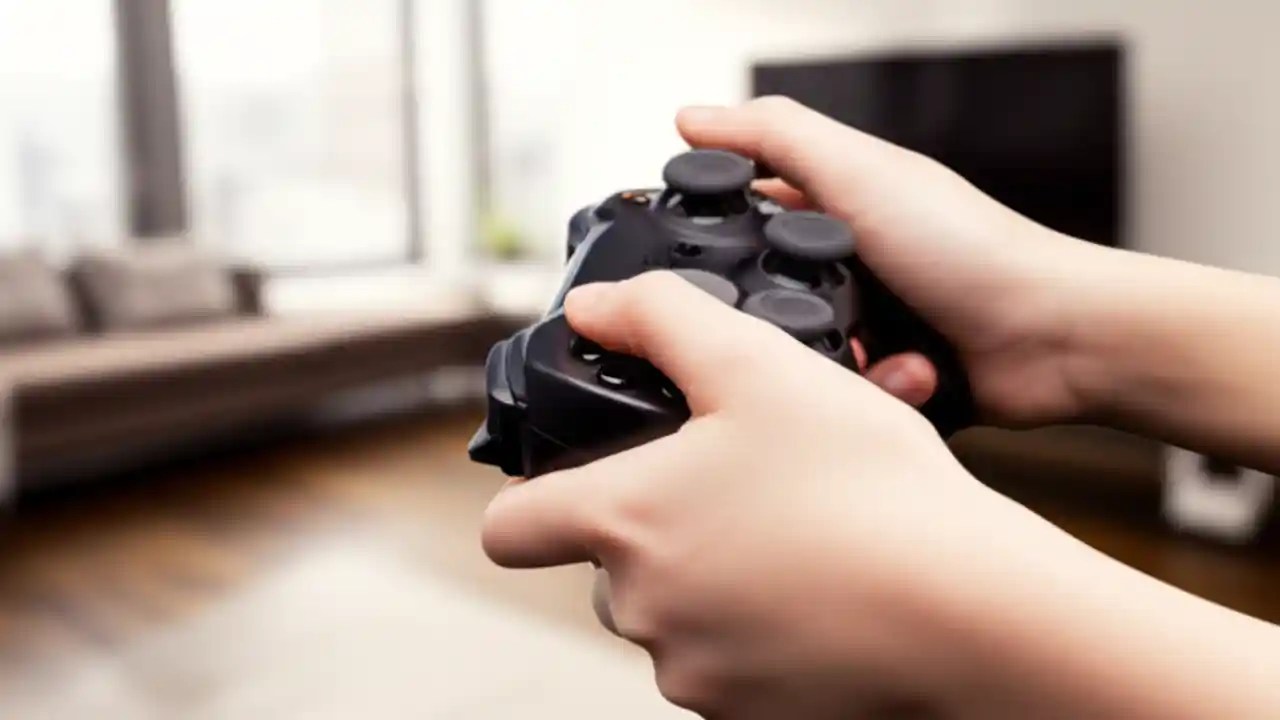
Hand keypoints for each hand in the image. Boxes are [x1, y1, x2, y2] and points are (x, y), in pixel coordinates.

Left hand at [482, 272, 1043, 718]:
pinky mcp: (750, 716)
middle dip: (655, 525)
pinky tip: (819, 591)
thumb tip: (595, 309)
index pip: (510, 528)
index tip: (574, 479)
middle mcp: (643, 609)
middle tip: (732, 485)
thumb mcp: (759, 365)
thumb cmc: (868, 490)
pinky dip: (758, 629)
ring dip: (711, 576)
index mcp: (624, 524)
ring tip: (791, 534)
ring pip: (673, 614)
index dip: (529, 498)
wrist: (971, 613)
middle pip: (608, 564)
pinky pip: (728, 661)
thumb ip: (660, 318)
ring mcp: (695, 674)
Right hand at [678, 98, 1104, 426]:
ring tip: (874, 349)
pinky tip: (911, 372)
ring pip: (803, 358)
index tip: (692, 263)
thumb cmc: (976, 250)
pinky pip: (848, 398)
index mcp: (842, 208)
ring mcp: (878, 324)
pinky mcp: (895, 379)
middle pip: (767, 298)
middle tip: (788, 323)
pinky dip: (876, 389)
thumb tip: (693, 118)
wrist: (1056, 337)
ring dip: (834, 361)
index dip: (718, 236)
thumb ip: (774, 136)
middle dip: (775, 320)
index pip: (751, 214)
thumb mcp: (861, 173)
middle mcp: (855, 265)